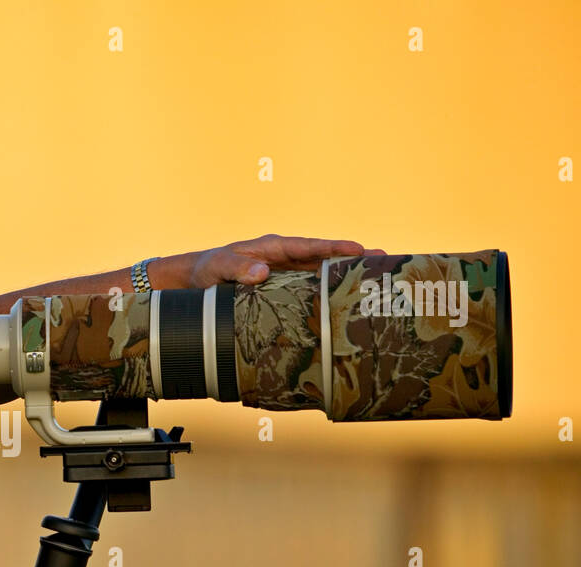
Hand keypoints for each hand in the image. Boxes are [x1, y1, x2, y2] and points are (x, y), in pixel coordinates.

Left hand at [161, 234, 386, 287]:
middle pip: (324, 259)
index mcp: (274, 247)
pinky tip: (344, 306)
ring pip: (321, 276)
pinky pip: (309, 292)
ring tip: (376, 283)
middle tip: (385, 262)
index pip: (310, 246)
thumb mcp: (219, 268)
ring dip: (345, 279)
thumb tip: (263, 273)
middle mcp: (285, 259)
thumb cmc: (206, 271)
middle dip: (353, 260)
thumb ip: (238, 269)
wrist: (194, 283)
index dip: (334, 249)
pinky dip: (327, 296)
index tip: (358, 250)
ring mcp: (286, 275)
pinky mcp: (283, 291)